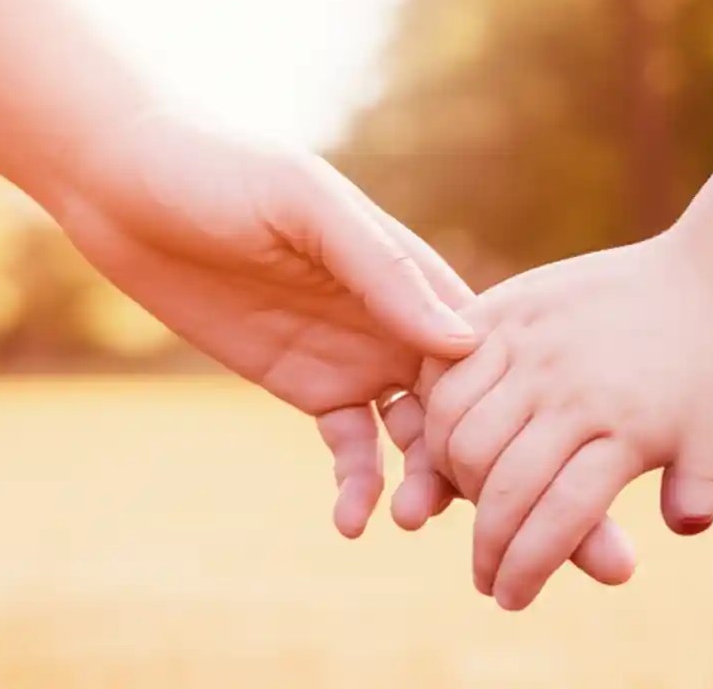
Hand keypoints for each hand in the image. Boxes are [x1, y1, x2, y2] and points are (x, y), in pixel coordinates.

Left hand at [44, 108, 635, 586]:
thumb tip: (468, 340)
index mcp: (420, 278)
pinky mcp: (311, 387)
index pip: (496, 358)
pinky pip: (351, 450)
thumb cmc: (226, 173)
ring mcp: (361, 360)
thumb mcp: (309, 206)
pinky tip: (352, 521)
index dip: (539, 414)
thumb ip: (383, 270)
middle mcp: (403, 325)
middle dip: (521, 473)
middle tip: (577, 539)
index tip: (582, 467)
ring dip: (435, 489)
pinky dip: (359, 487)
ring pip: (422, 441)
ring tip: (418, 525)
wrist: (130, 187)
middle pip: (480, 411)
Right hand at [418, 234, 712, 609]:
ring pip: (460, 432)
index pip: (557, 521)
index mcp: (623, 431)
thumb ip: (696, 494)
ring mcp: (537, 346)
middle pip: (498, 486)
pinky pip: (448, 371)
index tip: (508, 598)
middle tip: (484, 572)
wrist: (710, 278)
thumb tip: (679, 531)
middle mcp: (573, 390)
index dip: (525, 569)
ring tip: (467, 502)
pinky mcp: (512, 308)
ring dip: (452, 480)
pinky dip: (437, 412)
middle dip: (485, 546)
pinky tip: (451, 436)